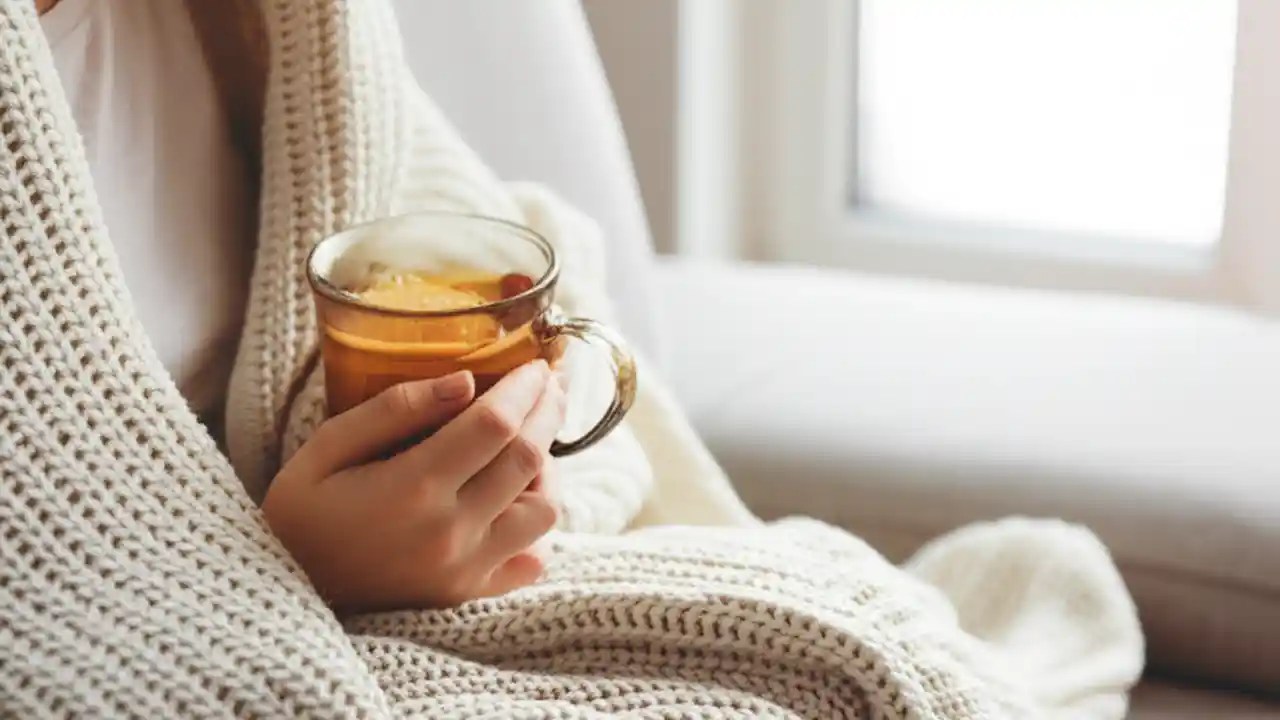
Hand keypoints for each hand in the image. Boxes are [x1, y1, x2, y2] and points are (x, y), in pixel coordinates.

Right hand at [263, 360, 565, 611]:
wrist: (282, 593)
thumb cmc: (300, 512)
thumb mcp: (327, 447)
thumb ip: (395, 409)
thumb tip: (465, 381)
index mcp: (412, 487)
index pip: (495, 424)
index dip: (523, 388)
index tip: (533, 363)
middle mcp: (450, 531)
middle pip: (528, 458)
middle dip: (547, 410)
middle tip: (548, 383)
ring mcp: (465, 568)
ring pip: (543, 510)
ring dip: (547, 468)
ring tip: (528, 441)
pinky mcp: (468, 593)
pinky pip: (532, 559)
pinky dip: (536, 526)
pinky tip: (515, 498)